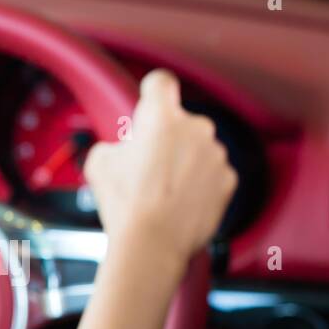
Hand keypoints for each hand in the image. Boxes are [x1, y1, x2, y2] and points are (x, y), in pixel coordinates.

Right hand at [83, 68, 237, 272]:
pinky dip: (201, 184)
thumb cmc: (125, 204)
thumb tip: (125, 149)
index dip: (153, 93)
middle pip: (181, 122)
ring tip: (165, 192)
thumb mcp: (100, 164)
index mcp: (162, 117)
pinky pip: (213, 173)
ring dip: (186, 162)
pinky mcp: (228, 179)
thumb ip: (115, 144)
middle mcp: (195, 128)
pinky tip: (182, 203)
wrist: (152, 245)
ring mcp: (215, 154)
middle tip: (149, 168)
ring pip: (199, 149)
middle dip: (168, 139)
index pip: (161, 83)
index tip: (149, 105)